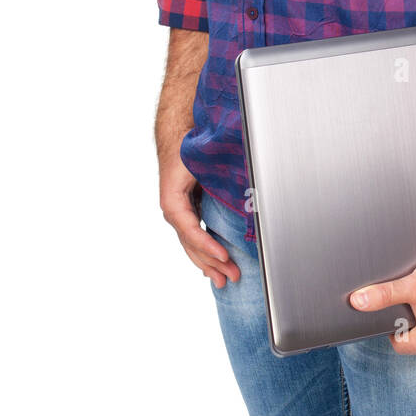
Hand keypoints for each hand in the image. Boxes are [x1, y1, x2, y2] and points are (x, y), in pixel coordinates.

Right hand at [159, 157, 239, 288]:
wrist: (176, 135)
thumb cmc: (188, 147)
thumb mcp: (200, 161)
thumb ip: (216, 177)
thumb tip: (243, 187)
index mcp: (173, 200)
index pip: (190, 230)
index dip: (207, 245)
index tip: (224, 256)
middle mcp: (174, 210)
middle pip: (191, 244)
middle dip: (212, 262)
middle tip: (232, 276)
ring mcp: (179, 212)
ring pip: (192, 245)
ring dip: (208, 263)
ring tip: (224, 280)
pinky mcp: (188, 211)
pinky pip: (194, 237)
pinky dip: (204, 252)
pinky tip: (212, 266)